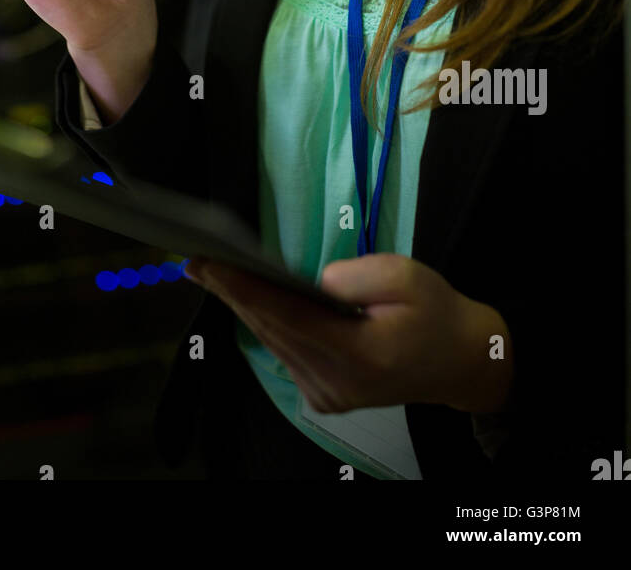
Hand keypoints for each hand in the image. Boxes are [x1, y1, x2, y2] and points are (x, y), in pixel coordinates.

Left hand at [184, 252, 513, 415]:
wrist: (460, 361)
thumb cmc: (436, 312)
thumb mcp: (410, 278)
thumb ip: (362, 275)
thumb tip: (317, 279)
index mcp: (359, 354)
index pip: (288, 316)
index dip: (245, 288)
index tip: (210, 264)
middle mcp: (336, 382)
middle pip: (272, 329)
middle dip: (232, 292)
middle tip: (194, 260)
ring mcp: (328, 394)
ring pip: (273, 342)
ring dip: (242, 306)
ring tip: (210, 272)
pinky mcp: (325, 396)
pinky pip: (285, 353)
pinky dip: (264, 323)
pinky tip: (246, 297)